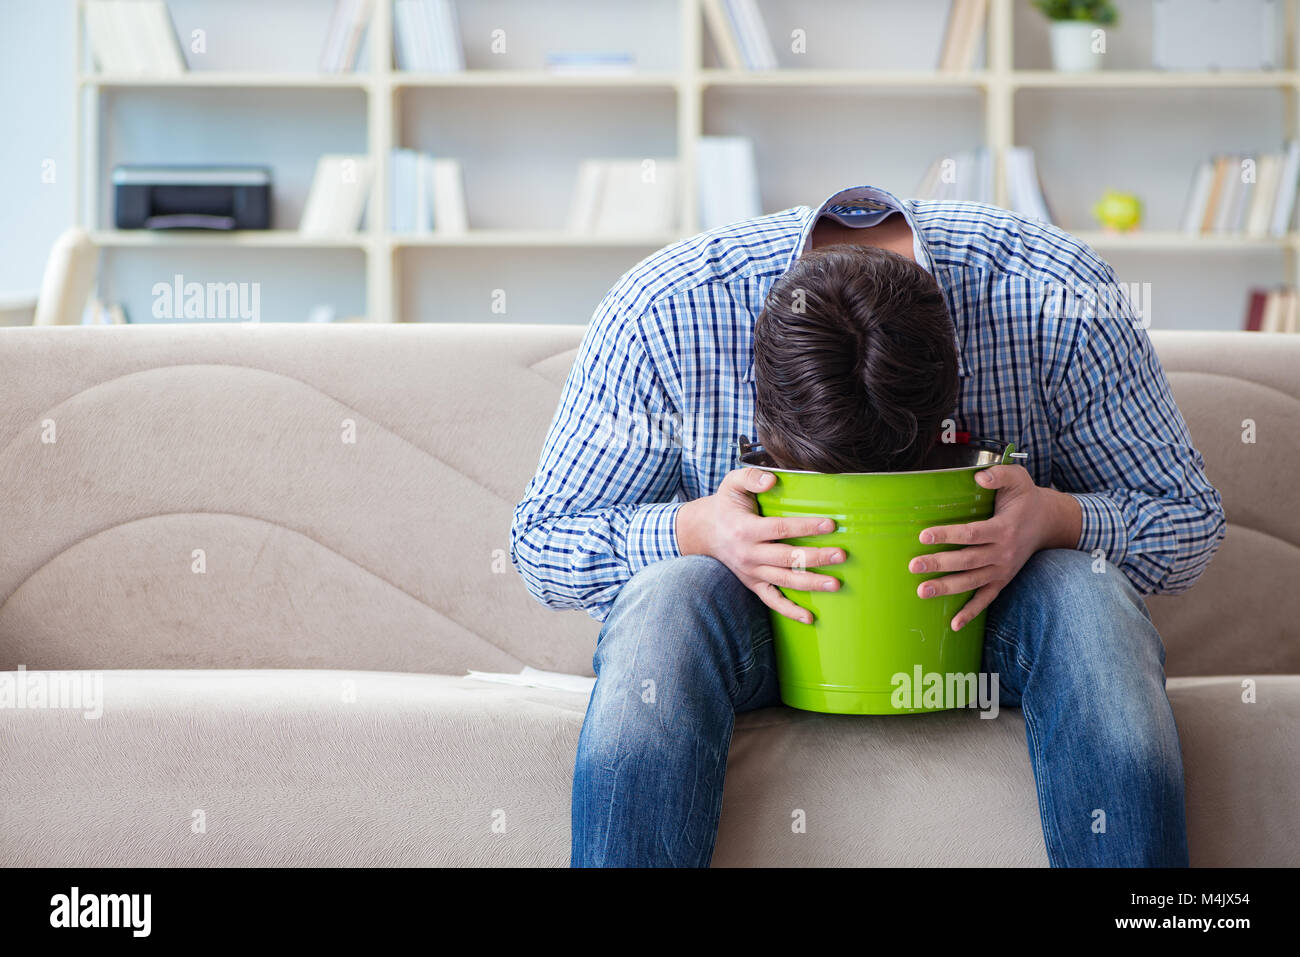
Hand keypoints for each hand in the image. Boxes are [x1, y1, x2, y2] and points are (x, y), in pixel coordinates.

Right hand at [676, 467, 846, 623]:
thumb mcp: (732, 483)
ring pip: (784, 581)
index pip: (780, 529)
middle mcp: (748, 554)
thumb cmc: (726, 505)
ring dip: (811, 583)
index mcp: (746, 529)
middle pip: (787, 558)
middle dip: (816, 557)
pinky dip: (789, 611)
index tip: (830, 525)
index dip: (806, 527)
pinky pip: (771, 601)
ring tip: (836, 584)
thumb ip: (751, 477)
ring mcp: (751, 572)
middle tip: (842, 555)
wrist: (704, 532)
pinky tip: (810, 618)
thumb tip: (772, 480)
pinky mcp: (753, 584)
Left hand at [910, 465, 1081, 630]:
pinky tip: (954, 625)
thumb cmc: (1026, 498)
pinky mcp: (1003, 580)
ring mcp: (1003, 570)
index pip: (972, 534)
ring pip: (972, 582)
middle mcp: (1004, 553)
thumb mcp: (1018, 479)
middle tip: (913, 566)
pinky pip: (987, 599)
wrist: (1049, 522)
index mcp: (1004, 529)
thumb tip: (979, 477)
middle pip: (967, 561)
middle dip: (939, 564)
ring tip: (922, 591)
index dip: (948, 535)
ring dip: (947, 588)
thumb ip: (999, 475)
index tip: (924, 536)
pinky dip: (971, 613)